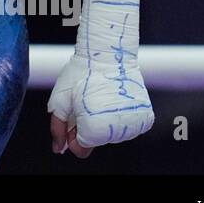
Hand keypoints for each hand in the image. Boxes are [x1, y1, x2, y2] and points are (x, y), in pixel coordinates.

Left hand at [47, 0, 154, 157]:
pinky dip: (118, 116)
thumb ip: (58, 128)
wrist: (109, 54)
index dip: (72, 131)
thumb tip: (58, 149)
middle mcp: (117, 134)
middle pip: (96, 141)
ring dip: (103, 120)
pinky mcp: (145, 117)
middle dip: (87, 125)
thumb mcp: (60, 101)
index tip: (74, 112)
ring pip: (112, 135)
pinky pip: (127, 126)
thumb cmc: (81, 75)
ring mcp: (133, 126)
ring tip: (100, 97)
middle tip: (86, 101)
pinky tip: (113, 98)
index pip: (80, 148)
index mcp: (94, 131)